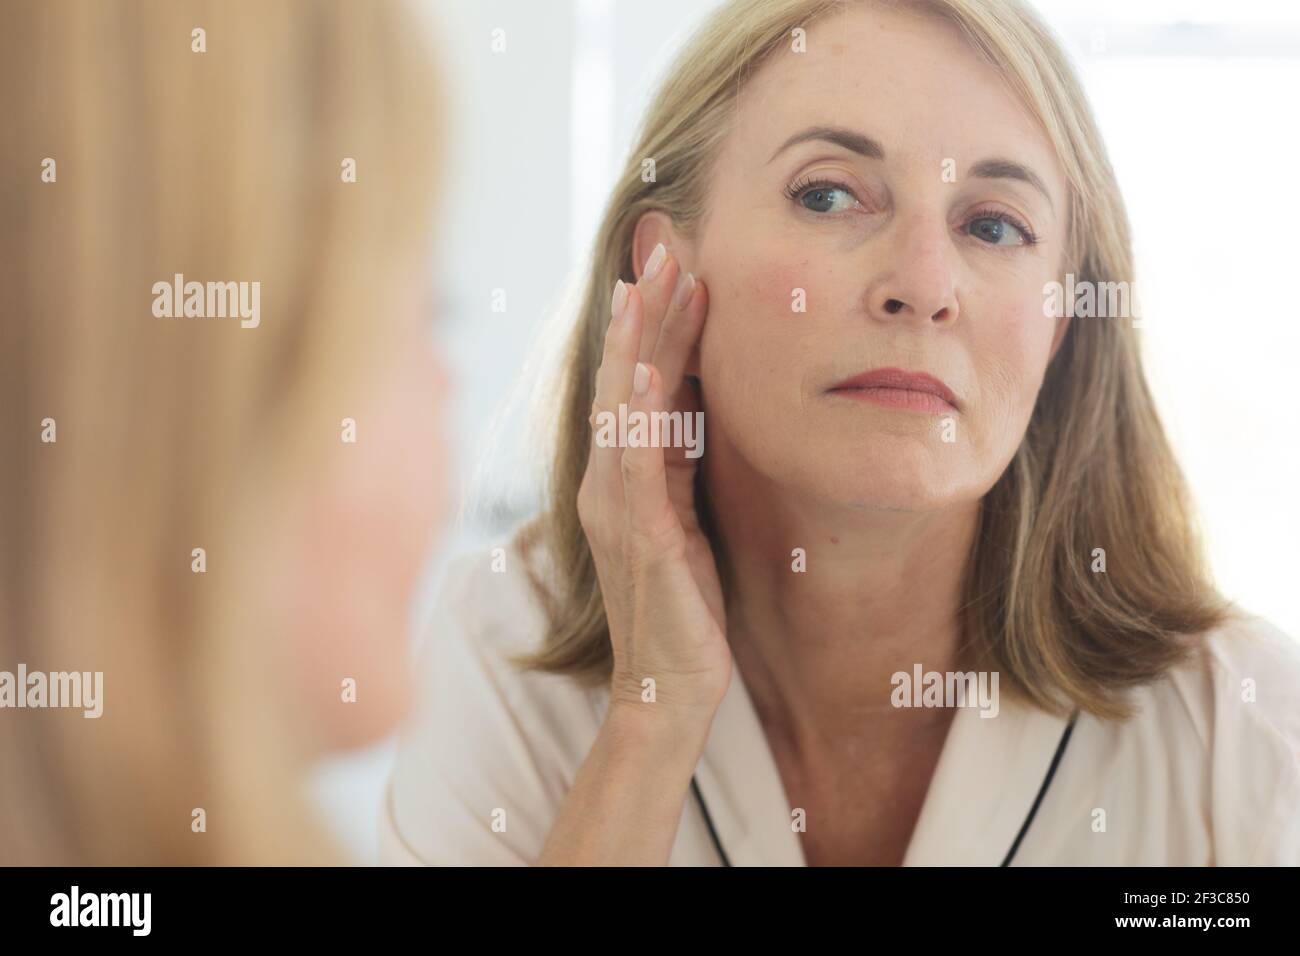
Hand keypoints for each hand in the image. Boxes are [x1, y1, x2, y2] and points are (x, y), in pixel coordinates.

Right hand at [578, 242, 729, 723]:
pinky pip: (633, 458)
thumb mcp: (685, 518)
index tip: (677, 268)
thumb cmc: (682, 605)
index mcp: (623, 475)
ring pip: (622, 405)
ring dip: (638, 339)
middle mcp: (609, 480)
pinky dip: (637, 407)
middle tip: (666, 247)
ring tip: (656, 280)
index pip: (636, 384)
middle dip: (645, 312)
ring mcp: (615, 503)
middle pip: (622, 378)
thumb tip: (695, 408)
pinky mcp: (634, 531)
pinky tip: (646, 365)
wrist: (669, 686)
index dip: (655, 325)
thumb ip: (680, 463)